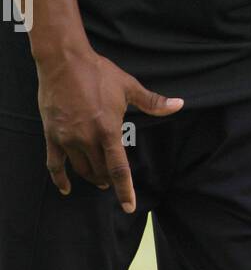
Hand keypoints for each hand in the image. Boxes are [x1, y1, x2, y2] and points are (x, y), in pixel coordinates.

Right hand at [35, 44, 182, 212]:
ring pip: (81, 169)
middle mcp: (87, 138)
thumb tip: (179, 104)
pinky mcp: (52, 135)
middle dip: (108, 180)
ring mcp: (67, 139)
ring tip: (99, 179)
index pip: (118, 168)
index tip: (129, 206)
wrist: (64, 62)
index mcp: (108, 129)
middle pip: (99, 171)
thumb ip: (153, 102)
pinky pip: (54, 164)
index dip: (125, 190)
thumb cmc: (99, 73)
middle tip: (113, 182)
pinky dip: (60, 179)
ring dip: (91, 177)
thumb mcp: (129, 87)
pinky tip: (66, 188)